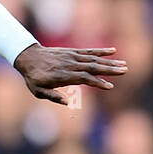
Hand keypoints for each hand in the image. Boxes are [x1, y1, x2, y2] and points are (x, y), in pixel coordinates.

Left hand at [13, 44, 127, 104]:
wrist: (28, 56)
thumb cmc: (33, 77)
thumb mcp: (37, 91)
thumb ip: (52, 96)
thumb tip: (67, 102)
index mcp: (63, 75)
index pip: (84, 78)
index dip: (97, 82)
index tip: (110, 86)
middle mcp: (70, 65)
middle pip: (92, 67)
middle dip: (109, 69)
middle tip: (124, 71)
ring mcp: (72, 56)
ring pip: (93, 59)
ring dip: (109, 61)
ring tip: (124, 64)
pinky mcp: (72, 52)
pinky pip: (89, 51)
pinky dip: (101, 51)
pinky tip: (113, 51)